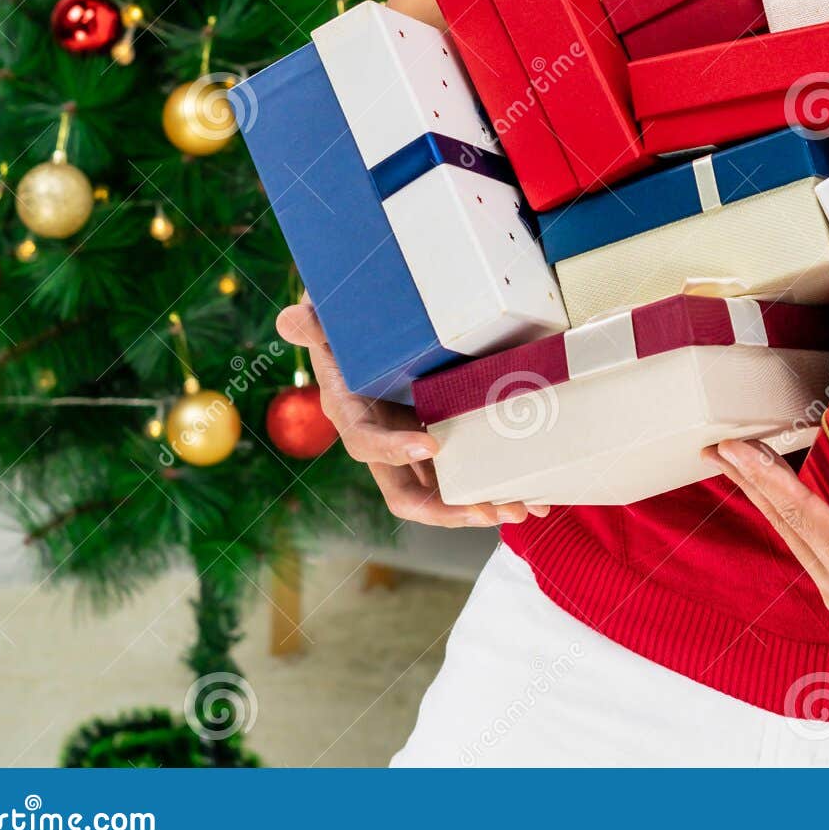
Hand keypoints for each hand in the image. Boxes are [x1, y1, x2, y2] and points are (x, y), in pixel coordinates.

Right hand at [276, 297, 545, 527]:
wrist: (370, 324)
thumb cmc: (350, 324)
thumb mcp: (330, 320)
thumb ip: (313, 325)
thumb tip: (291, 320)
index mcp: (352, 414)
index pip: (365, 443)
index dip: (393, 448)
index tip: (429, 444)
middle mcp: (385, 440)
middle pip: (412, 492)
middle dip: (451, 508)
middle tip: (492, 508)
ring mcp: (416, 445)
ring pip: (447, 491)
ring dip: (484, 505)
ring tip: (524, 509)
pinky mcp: (445, 438)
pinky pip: (469, 472)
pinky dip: (499, 486)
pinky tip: (537, 497)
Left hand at [704, 440, 828, 644]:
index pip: (802, 520)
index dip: (768, 481)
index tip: (737, 450)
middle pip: (787, 522)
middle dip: (752, 481)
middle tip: (719, 443)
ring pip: (794, 526)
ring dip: (765, 491)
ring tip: (737, 457)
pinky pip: (813, 529)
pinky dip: (791, 501)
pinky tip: (781, 481)